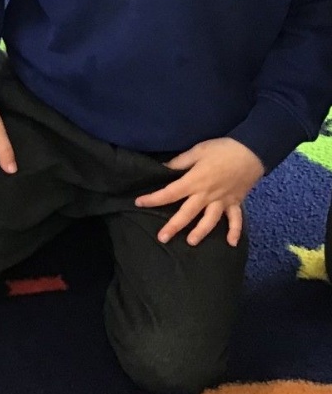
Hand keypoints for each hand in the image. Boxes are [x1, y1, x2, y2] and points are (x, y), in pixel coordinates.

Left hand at [134, 138, 264, 245]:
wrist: (253, 150)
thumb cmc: (223, 149)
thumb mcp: (198, 151)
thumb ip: (180, 162)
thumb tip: (164, 169)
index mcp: (195, 181)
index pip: (170, 193)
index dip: (153, 199)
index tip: (139, 203)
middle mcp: (207, 195)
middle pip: (188, 213)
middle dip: (174, 226)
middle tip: (162, 238)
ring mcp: (222, 200)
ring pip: (210, 220)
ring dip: (201, 232)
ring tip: (191, 242)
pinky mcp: (236, 202)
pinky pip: (236, 219)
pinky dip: (235, 231)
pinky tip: (232, 243)